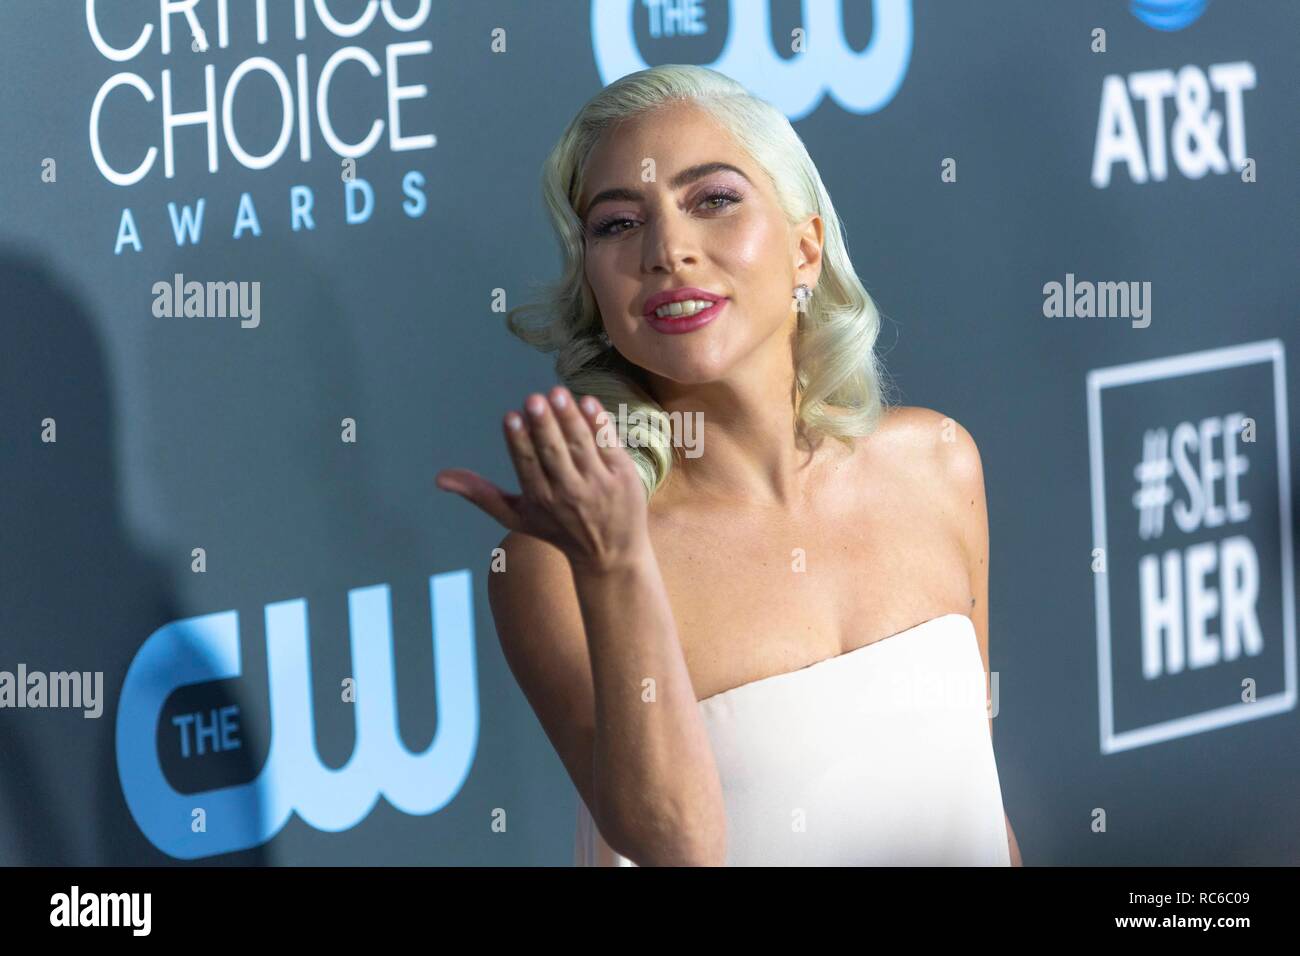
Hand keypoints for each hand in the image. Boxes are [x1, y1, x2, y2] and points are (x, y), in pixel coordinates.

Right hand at [436, 387, 650, 571]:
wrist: (611, 556)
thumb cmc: (557, 530)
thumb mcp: (516, 517)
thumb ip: (481, 494)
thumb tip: (439, 478)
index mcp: (540, 500)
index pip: (528, 466)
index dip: (519, 442)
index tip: (511, 417)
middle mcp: (569, 493)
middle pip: (554, 454)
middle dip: (544, 427)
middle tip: (534, 399)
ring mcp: (598, 484)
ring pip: (581, 446)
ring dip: (570, 418)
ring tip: (557, 393)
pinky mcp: (623, 476)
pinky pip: (609, 445)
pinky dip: (600, 424)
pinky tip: (588, 401)